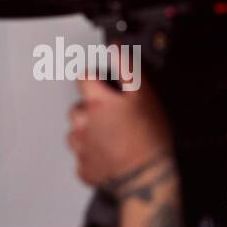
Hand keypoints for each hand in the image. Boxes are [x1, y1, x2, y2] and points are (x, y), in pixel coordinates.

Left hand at [67, 72, 171, 189]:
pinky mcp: (84, 169)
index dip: (95, 80)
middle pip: (77, 108)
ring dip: (88, 133)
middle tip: (114, 119)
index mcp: (96, 104)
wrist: (148, 177)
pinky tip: (110, 156)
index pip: (83, 78)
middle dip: (91, 110)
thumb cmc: (149, 138)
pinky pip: (83, 158)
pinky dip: (92, 156)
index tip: (106, 87)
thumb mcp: (144, 95)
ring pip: (76, 134)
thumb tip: (115, 49)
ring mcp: (81, 149)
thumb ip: (126, 68)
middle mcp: (82, 124)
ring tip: (112, 139)